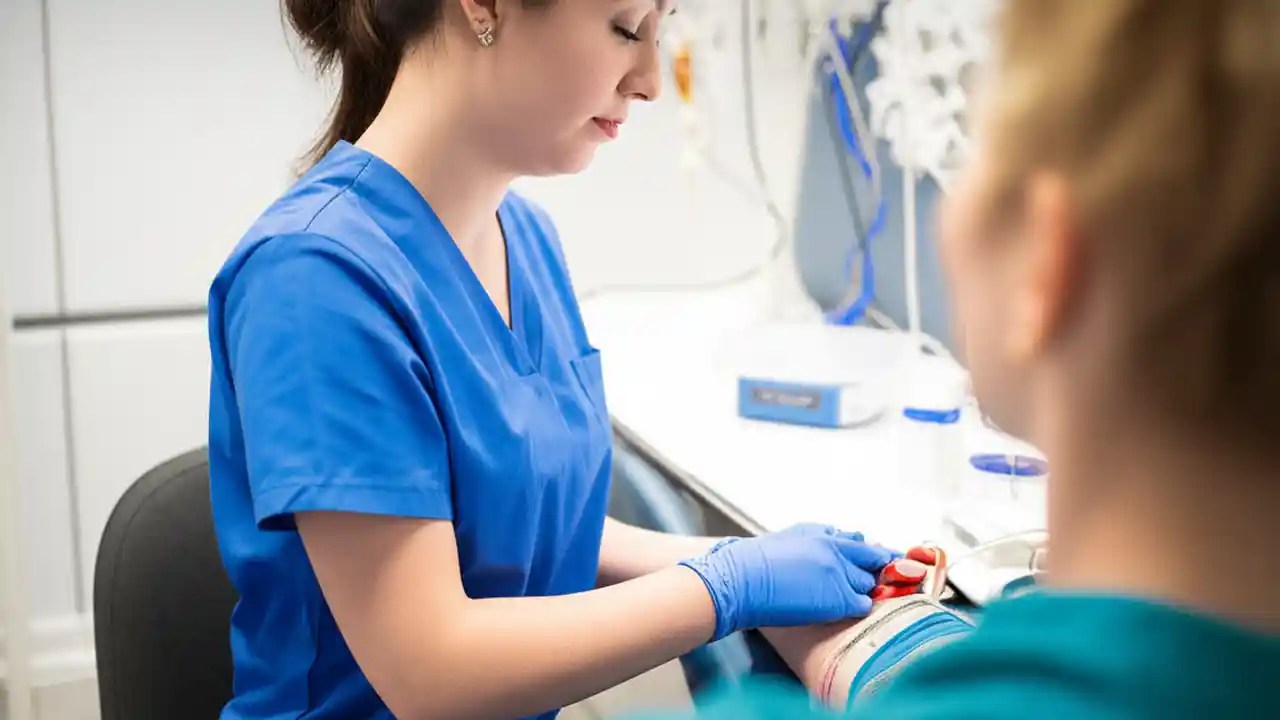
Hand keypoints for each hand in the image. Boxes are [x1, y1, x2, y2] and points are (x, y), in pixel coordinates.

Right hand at [679, 524, 892, 641]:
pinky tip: (837, 610)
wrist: (740, 581)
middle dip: (868, 572)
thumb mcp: (787, 539)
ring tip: (836, 599)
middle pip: (872, 561)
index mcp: (822, 534)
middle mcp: (836, 549)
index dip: (867, 557)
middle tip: (857, 585)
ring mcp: (840, 573)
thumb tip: (837, 540)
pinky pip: (863, 604)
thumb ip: (816, 539)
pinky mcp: (839, 598)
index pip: (860, 543)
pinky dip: (855, 608)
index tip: (868, 565)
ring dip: (859, 590)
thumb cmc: (753, 563)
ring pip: (868, 583)